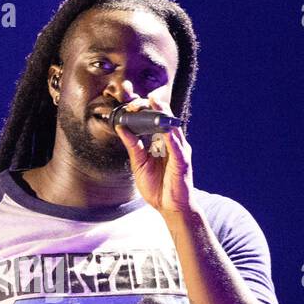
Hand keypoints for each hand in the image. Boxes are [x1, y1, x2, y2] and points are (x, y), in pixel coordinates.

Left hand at [113, 93, 194, 216]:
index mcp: (162, 143)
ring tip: (156, 103)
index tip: (133, 98)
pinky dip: (172, 138)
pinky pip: (177, 148)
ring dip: (165, 116)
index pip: (154, 121)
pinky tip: (166, 130)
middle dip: (155, 107)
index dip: (145, 109)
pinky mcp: (182, 163)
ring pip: (172, 129)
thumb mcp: (139, 164)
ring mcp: (179, 152)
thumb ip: (132, 145)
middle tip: (145, 95)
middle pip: (164, 121)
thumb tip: (121, 127)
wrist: (169, 208)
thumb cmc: (157, 188)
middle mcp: (172, 144)